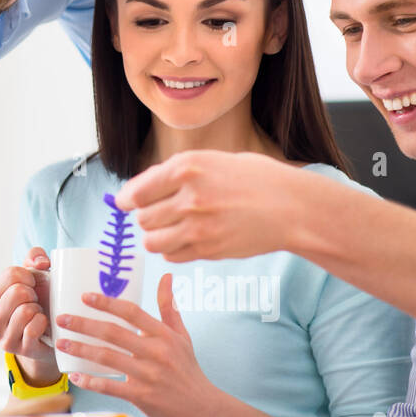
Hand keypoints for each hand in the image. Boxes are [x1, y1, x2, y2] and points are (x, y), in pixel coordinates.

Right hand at [0, 247, 56, 362]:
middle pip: (18, 291)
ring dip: (38, 309)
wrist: (50, 337)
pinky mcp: (21, 350)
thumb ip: (35, 257)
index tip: (31, 285)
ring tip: (37, 314)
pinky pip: (33, 329)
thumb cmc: (39, 302)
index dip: (29, 276)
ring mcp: (5, 339)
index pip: (10, 274)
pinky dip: (43, 323)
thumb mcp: (34, 276)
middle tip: (35, 302)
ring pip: (25, 311)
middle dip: (33, 293)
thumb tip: (41, 263)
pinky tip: (42, 325)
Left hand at [55, 274, 227, 416]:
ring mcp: (148, 375)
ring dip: (81, 349)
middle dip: (83, 324)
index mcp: (163, 334)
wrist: (201, 406)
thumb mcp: (181, 335)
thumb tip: (166, 275)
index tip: (85, 297)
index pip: (131, 312)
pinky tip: (75, 375)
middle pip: (113, 333)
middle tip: (62, 318)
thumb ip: (169, 306)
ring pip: (107, 358)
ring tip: (61, 343)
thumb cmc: (187, 367)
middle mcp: (155, 352)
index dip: (107, 302)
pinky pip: (110, 387)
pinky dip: (91, 382)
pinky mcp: (141, 396)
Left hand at [113, 149, 311, 261]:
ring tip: (172, 227)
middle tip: (161, 212)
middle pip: (142, 218)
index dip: (125, 199)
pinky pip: (171, 256)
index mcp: (187, 167)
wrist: (291, 207)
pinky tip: (188, 238)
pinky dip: (172, 249)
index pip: (136, 192)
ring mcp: (198, 227)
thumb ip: (173, 173)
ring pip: (152, 240)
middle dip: (146, 216)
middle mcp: (189, 197)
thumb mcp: (211, 161)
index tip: (124, 202)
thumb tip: (135, 188)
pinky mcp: (208, 250)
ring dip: (156, 235)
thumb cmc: (253, 178)